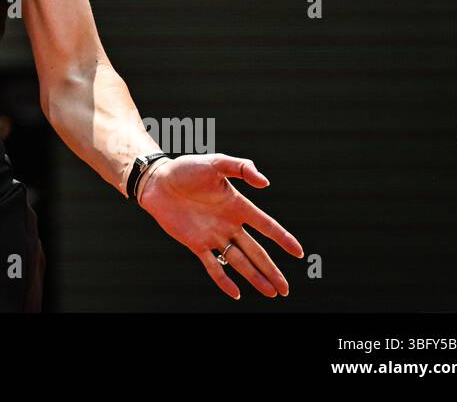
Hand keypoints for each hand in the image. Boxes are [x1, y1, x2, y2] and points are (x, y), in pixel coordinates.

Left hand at [137, 153, 303, 299]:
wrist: (158, 180)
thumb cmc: (186, 168)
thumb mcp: (216, 163)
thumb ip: (242, 167)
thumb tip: (265, 182)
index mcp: (237, 205)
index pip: (266, 226)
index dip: (283, 239)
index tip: (299, 253)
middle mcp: (229, 224)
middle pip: (256, 252)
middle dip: (271, 270)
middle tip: (286, 289)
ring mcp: (213, 235)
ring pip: (239, 262)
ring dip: (255, 278)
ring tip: (271, 294)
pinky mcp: (196, 243)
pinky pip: (213, 265)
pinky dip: (224, 280)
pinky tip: (236, 293)